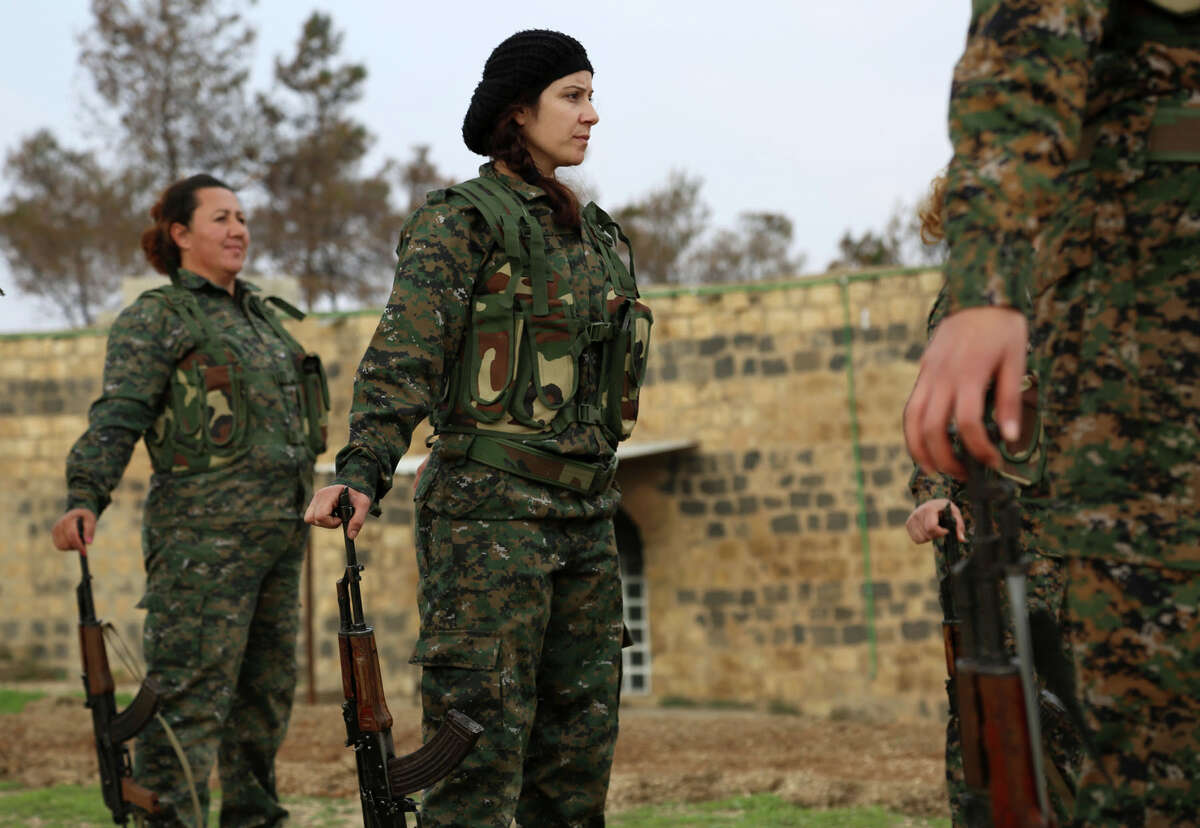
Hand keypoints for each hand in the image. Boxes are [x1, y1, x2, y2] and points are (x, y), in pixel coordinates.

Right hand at [52, 508, 96, 552]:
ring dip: (71, 547)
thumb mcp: (91, 521)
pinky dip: (67, 547)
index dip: (78, 545)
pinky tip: (72, 541)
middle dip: (76, 546)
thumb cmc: (85, 517)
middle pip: (67, 542)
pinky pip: (59, 546)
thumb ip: (90, 531)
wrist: (77, 512)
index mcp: (68, 520)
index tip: (84, 552)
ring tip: (78, 541)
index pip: (72, 535)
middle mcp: (59, 525)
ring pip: (62, 546)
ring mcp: (55, 530)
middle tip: (83, 545)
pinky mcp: (53, 534)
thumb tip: (88, 543)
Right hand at [304, 485, 370, 539]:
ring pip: (309, 519)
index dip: (331, 522)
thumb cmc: (358, 496)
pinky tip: (330, 516)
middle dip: (327, 523)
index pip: (321, 515)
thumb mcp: (363, 506)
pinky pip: (310, 517)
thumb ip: (358, 521)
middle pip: (312, 518)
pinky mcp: (313, 504)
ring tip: (334, 517)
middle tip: (338, 518)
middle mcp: (318, 496)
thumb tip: (351, 536)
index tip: (341, 518)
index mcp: (329, 494)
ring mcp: (314, 500)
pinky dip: (320, 520)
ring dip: (323, 522)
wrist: (354, 489)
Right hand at [903, 306, 1027, 477]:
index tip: (993, 462)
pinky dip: (913, 431)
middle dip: (946, 458)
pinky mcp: (922, 372)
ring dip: (920, 450)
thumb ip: (1010, 399)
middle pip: (934, 428)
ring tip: (935, 469)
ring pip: (913, 420)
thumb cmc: (1002, 327)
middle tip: (964, 474)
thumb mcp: (1016, 359)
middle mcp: (943, 376)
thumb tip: (1010, 436)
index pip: (968, 424)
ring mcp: (928, 374)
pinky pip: (911, 407)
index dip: (980, 449)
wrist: (977, 295)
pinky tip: (924, 444)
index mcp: (969, 374)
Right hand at [905, 499, 965, 543]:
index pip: (931, 528)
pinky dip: (923, 539)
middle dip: (937, 535)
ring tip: (934, 529)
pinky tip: (927, 531)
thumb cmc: (945, 508)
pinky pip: (916, 539)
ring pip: (921, 538)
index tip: (947, 530)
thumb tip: (962, 539)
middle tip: (941, 529)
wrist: (932, 502)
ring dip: (930, 538)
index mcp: (928, 509)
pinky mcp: (908, 524)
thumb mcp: (955, 513)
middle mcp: (917, 513)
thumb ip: (959, 526)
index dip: (941, 532)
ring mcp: (911, 518)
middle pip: (927, 534)